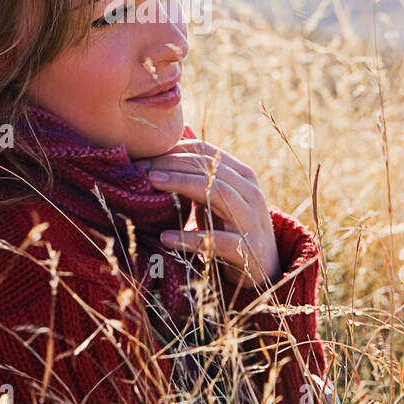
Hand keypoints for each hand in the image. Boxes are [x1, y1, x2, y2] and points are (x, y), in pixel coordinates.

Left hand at [135, 139, 280, 288]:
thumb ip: (199, 171)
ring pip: (218, 192)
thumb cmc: (231, 227)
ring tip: (152, 182)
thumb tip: (179, 134)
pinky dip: (191, 238)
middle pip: (209, 167)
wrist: (263, 269)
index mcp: (241, 175)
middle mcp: (249, 192)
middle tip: (140, 168)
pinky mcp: (246, 249)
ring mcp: (250, 219)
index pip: (205, 151)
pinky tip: (166, 238)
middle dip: (172, 164)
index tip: (143, 157)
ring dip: (182, 183)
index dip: (174, 150)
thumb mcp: (216, 197)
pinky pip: (217, 240)